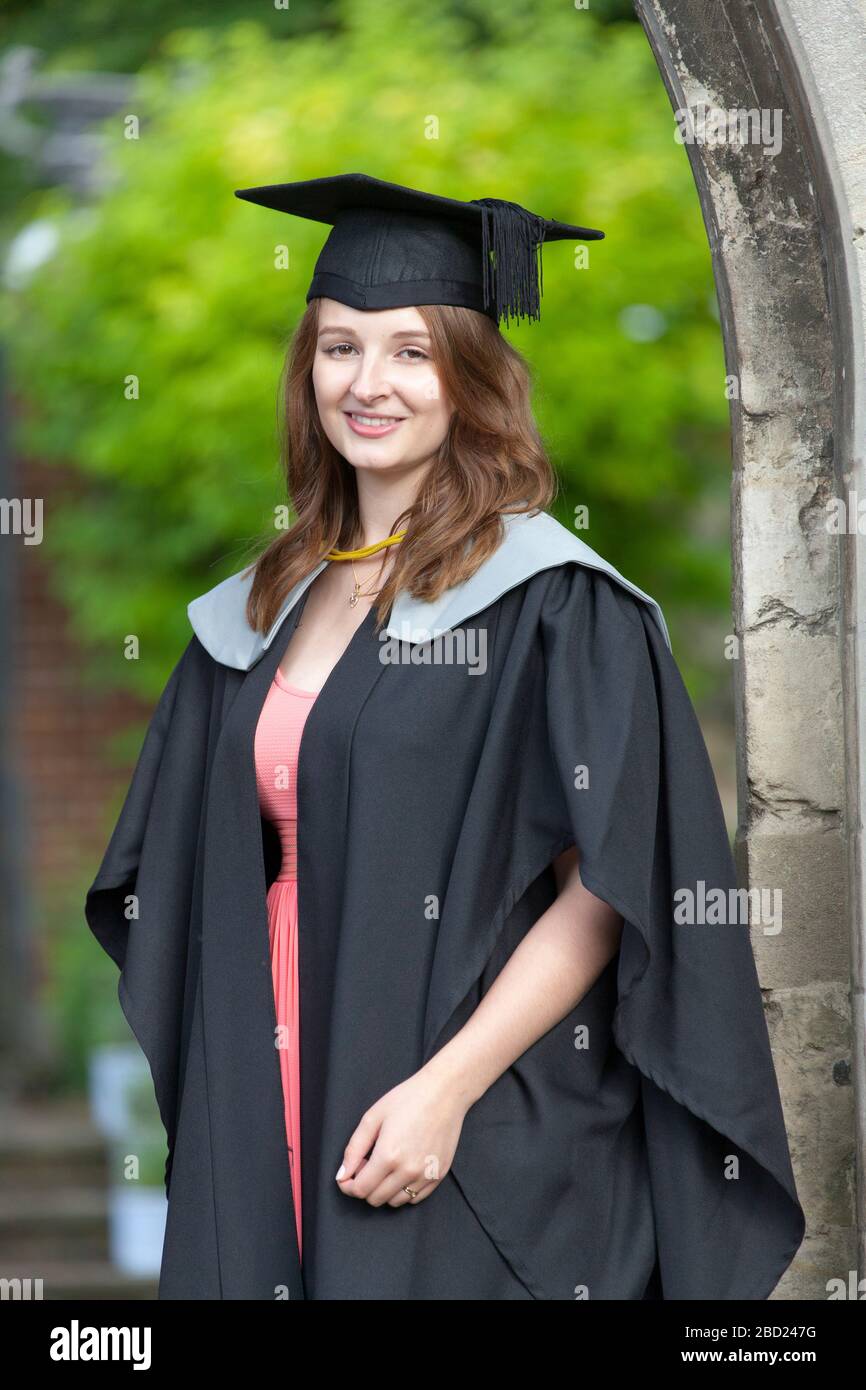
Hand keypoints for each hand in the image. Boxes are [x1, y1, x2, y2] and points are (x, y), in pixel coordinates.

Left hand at [335, 1065, 468, 1207]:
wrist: (445, 1092)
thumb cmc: (408, 1099)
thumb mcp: (373, 1117)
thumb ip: (354, 1149)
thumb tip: (342, 1175)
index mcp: (388, 1155)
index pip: (360, 1190)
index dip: (348, 1185)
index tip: (347, 1176)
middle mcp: (408, 1171)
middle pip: (376, 1199)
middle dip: (365, 1186)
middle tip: (367, 1164)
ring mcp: (426, 1175)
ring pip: (395, 1202)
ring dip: (384, 1190)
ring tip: (386, 1166)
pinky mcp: (439, 1175)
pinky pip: (415, 1198)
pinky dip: (404, 1190)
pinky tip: (402, 1170)